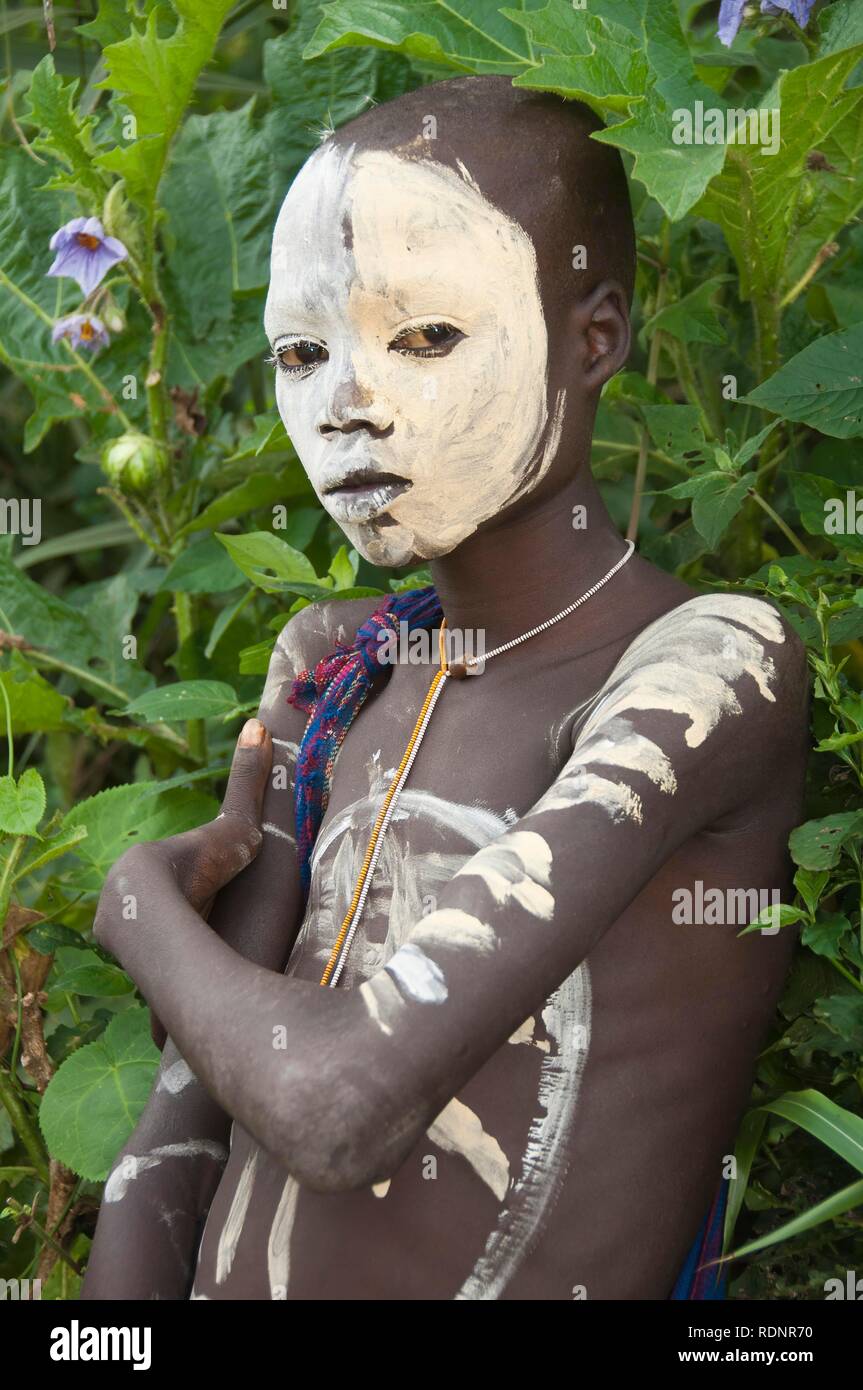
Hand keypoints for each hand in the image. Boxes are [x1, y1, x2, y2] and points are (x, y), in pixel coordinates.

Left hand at [93, 718, 272, 971]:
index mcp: (145, 863)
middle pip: (152, 909)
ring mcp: (116, 928)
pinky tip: (180, 972)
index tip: (205, 897)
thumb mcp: (236, 825)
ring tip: (194, 960)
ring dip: (163, 948)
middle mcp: (121, 893)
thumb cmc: (199, 862)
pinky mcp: (120, 958)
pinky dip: (160, 968)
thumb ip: (246, 779)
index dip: (189, 886)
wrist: (157, 905)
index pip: (167, 878)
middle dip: (173, 919)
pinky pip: (143, 964)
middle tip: (202, 929)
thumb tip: (258, 723)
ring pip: (143, 939)